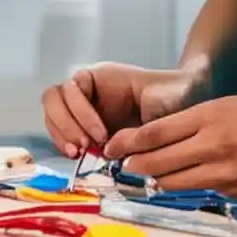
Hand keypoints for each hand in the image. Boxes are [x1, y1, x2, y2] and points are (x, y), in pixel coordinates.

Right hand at [41, 62, 195, 157]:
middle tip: (83, 148)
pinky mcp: (85, 128)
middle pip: (53, 99)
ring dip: (61, 137)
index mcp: (99, 76)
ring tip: (79, 156)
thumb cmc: (172, 93)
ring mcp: (83, 109)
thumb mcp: (160, 99)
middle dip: (64, 125)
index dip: (80, 112)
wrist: (183, 100)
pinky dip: (67, 146)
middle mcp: (86, 91)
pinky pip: (64, 134)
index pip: (71, 88)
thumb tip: (113, 147)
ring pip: (53, 117)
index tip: (101, 135)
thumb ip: (140, 122)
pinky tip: (82, 159)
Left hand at [105, 92, 236, 202]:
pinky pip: (206, 194)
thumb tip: (176, 134)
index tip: (113, 146)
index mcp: (211, 116)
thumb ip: (205, 119)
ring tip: (149, 178)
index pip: (156, 133)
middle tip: (123, 166)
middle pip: (158, 163)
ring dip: (159, 181)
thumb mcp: (236, 102)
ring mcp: (227, 174)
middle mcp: (214, 147)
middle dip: (135, 166)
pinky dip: (193, 189)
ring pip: (177, 184)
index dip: (129, 142)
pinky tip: (189, 184)